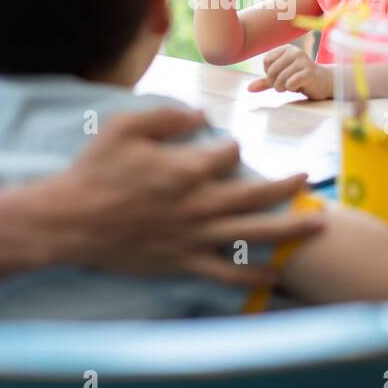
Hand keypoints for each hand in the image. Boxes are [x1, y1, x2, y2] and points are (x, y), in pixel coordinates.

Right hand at [59, 107, 322, 284]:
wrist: (69, 222)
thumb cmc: (94, 172)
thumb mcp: (124, 127)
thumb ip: (165, 115)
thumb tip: (200, 113)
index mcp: (185, 169)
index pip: (228, 155)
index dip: (233, 148)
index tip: (231, 147)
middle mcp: (198, 205)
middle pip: (256, 195)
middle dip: (286, 185)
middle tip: (306, 178)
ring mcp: (194, 237)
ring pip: (254, 234)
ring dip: (290, 228)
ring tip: (318, 222)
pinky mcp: (184, 262)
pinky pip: (227, 272)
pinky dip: (254, 274)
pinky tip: (275, 273)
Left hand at [247, 46, 333, 98]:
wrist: (324, 82)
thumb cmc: (300, 78)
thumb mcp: (281, 78)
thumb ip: (265, 82)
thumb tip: (248, 89)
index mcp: (286, 49)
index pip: (266, 60)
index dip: (268, 72)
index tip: (278, 76)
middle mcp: (295, 52)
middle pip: (272, 70)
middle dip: (273, 82)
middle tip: (281, 86)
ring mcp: (303, 61)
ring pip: (281, 78)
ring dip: (281, 87)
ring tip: (289, 87)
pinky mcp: (309, 72)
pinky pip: (291, 83)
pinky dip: (291, 88)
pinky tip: (298, 87)